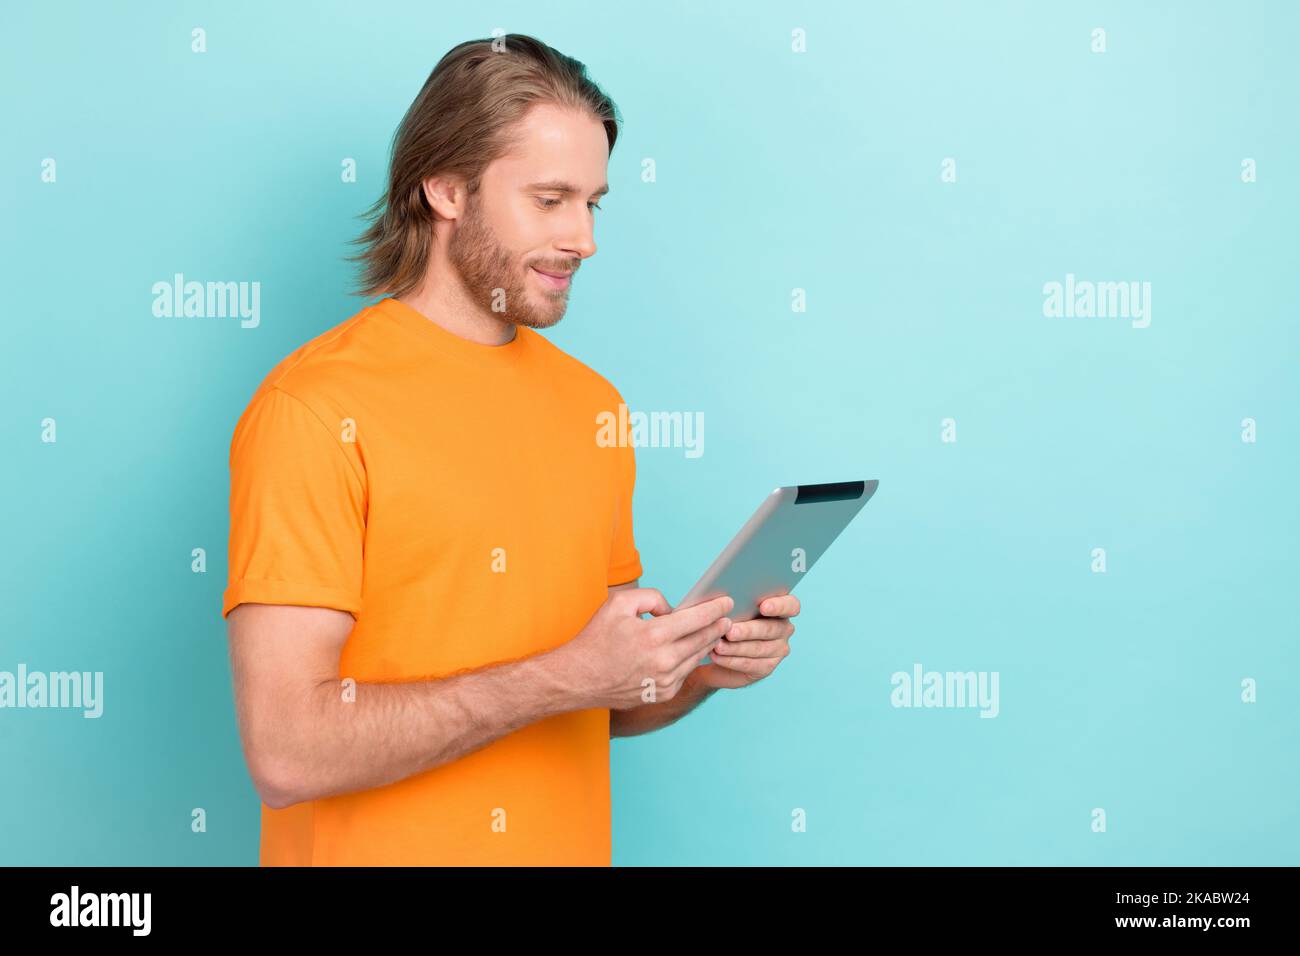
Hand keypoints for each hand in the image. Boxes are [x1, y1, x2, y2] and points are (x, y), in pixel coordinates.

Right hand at [552, 588, 734, 709]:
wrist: (580, 678)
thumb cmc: (597, 638)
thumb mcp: (619, 604)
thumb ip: (651, 598)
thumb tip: (673, 610)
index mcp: (655, 635)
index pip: (697, 619)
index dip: (715, 609)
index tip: (727, 602)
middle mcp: (664, 660)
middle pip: (703, 639)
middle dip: (718, 626)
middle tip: (726, 618)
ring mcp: (665, 680)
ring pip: (697, 658)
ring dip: (708, 644)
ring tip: (714, 633)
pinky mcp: (662, 693)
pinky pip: (685, 673)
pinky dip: (691, 661)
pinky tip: (692, 651)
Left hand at [689, 594, 798, 689]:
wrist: (720, 650)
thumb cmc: (727, 620)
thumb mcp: (730, 608)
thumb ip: (734, 601)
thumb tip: (724, 599)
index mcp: (780, 607)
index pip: (791, 605)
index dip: (780, 605)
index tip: (763, 607)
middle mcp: (783, 628)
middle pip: (771, 629)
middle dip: (748, 630)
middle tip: (729, 632)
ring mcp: (778, 649)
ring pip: (759, 648)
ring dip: (736, 648)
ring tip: (718, 646)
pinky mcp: (767, 667)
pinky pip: (751, 664)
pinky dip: (732, 660)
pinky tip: (718, 656)